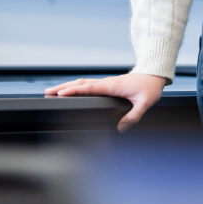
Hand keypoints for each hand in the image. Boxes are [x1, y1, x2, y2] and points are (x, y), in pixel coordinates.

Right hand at [45, 72, 166, 132]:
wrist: (154, 75)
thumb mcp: (145, 103)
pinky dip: (76, 86)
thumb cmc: (150, 87)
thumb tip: (122, 128)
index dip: (73, 91)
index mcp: (111, 86)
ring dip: (67, 86)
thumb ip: (134, 116)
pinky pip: (88, 84)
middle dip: (63, 87)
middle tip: (47, 92)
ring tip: (53, 92)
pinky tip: (72, 91)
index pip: (88, 88)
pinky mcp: (108, 84)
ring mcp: (106, 83)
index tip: (59, 94)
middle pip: (80, 83)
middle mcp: (106, 82)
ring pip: (83, 83)